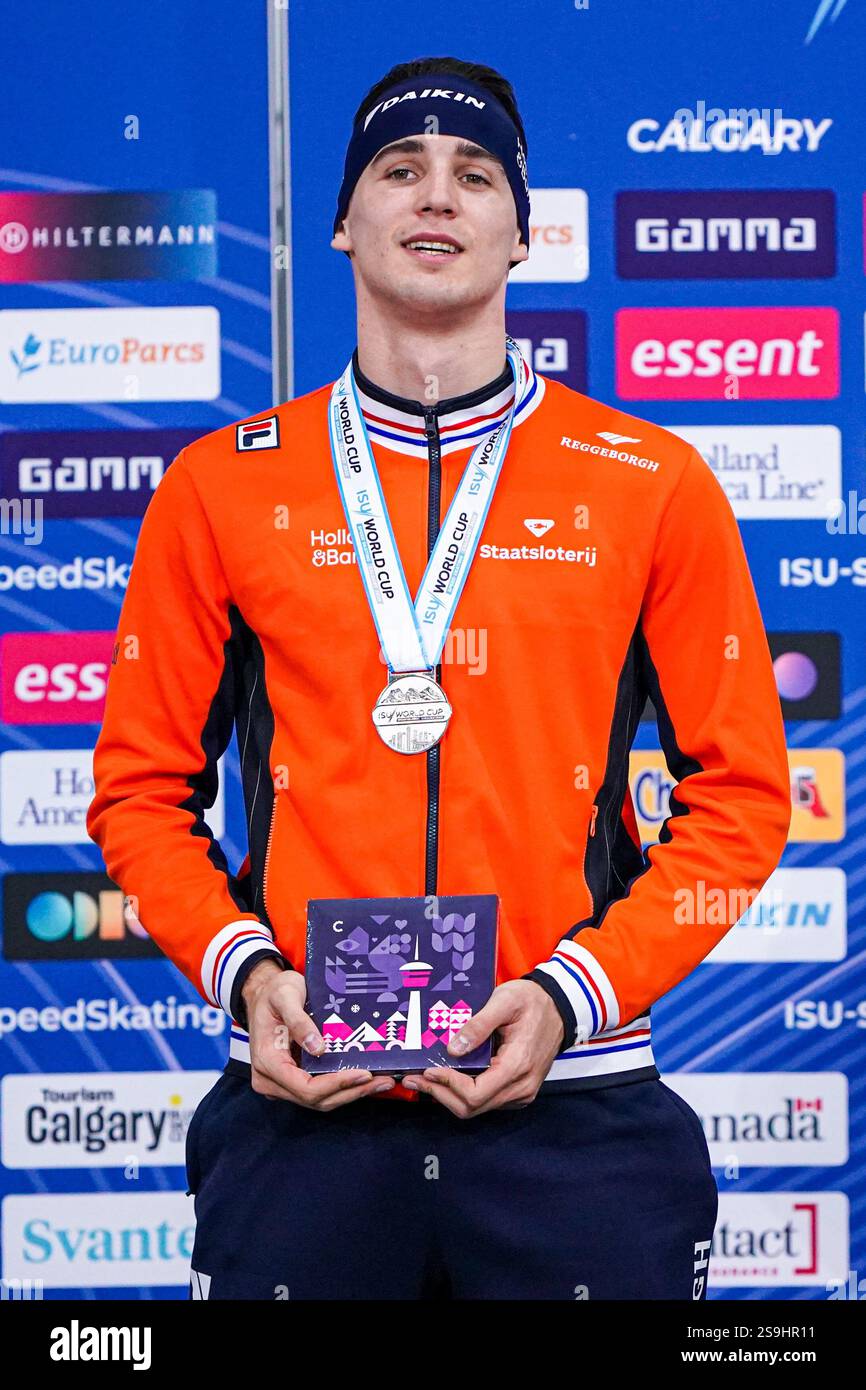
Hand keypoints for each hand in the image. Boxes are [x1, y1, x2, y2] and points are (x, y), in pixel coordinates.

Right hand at [241, 960, 395, 1109]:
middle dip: (351, 1091)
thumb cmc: (273, 992)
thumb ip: (299, 1021)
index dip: (336, 1085)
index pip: (305, 1088)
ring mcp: (281, 1084)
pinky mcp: (293, 1080)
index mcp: (267, 1062)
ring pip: (320, 1100)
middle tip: (384, 1081)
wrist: (262, 993)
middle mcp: (271, 1080)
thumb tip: (318, 1049)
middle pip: (316, 1099)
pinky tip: (365, 1079)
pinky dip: (342, 1087)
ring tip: (382, 1082)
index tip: (363, 1074)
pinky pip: (319, 1091)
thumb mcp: (284, 996)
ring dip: (351, 1093)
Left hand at [403, 978, 564, 1118]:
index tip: (426, 1070)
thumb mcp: (505, 1001)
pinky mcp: (519, 1090)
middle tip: (412, 1080)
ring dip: (448, 1096)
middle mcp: (521, 1087)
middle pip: (472, 1107)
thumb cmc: (532, 1000)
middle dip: (440, 1094)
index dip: (446, 1085)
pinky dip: (463, 1093)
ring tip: (423, 1079)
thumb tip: (452, 1050)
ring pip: (478, 1108)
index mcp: (518, 1065)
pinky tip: (447, 1077)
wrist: (560, 1007)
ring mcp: (522, 1092)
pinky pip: (486, 1101)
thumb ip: (479, 1025)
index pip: (475, 1093)